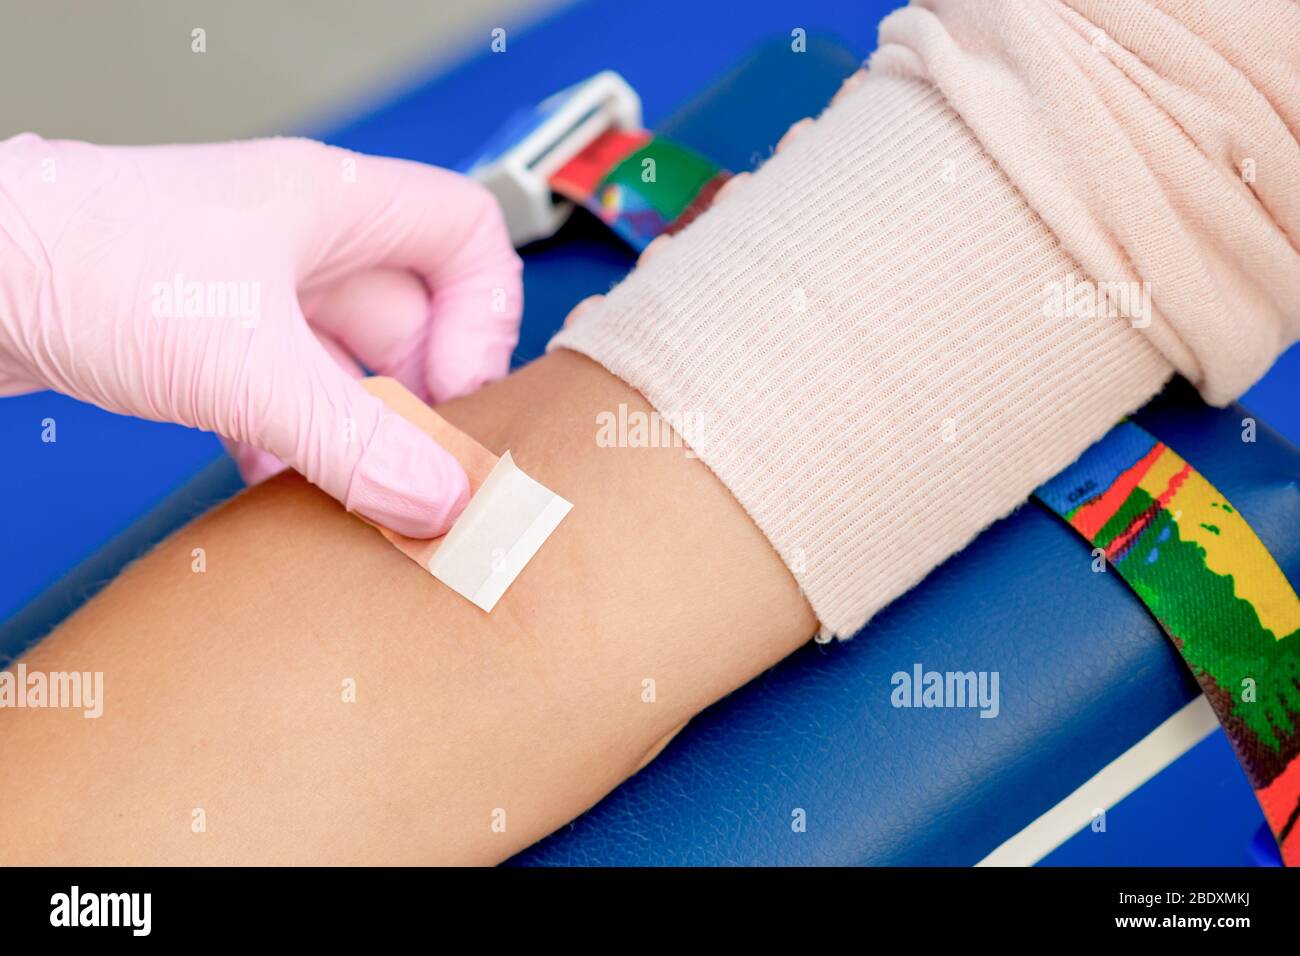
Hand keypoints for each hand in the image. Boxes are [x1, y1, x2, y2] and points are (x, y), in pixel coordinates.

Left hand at [0, 134, 521, 535]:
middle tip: (413, 462)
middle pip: (413, 314)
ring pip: (346, 362)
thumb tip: (441, 498)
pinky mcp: (204, 334)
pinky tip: (275, 482)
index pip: (467, 235)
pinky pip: (285, 391)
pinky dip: (294, 442)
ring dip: (356, 430)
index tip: (457, 392)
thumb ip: (355, 441)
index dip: (485, 315)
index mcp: (333, 204)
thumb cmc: (83, 264)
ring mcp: (252, 286)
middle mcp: (301, 239)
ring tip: (354, 487)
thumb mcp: (248, 366)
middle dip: (418, 396)